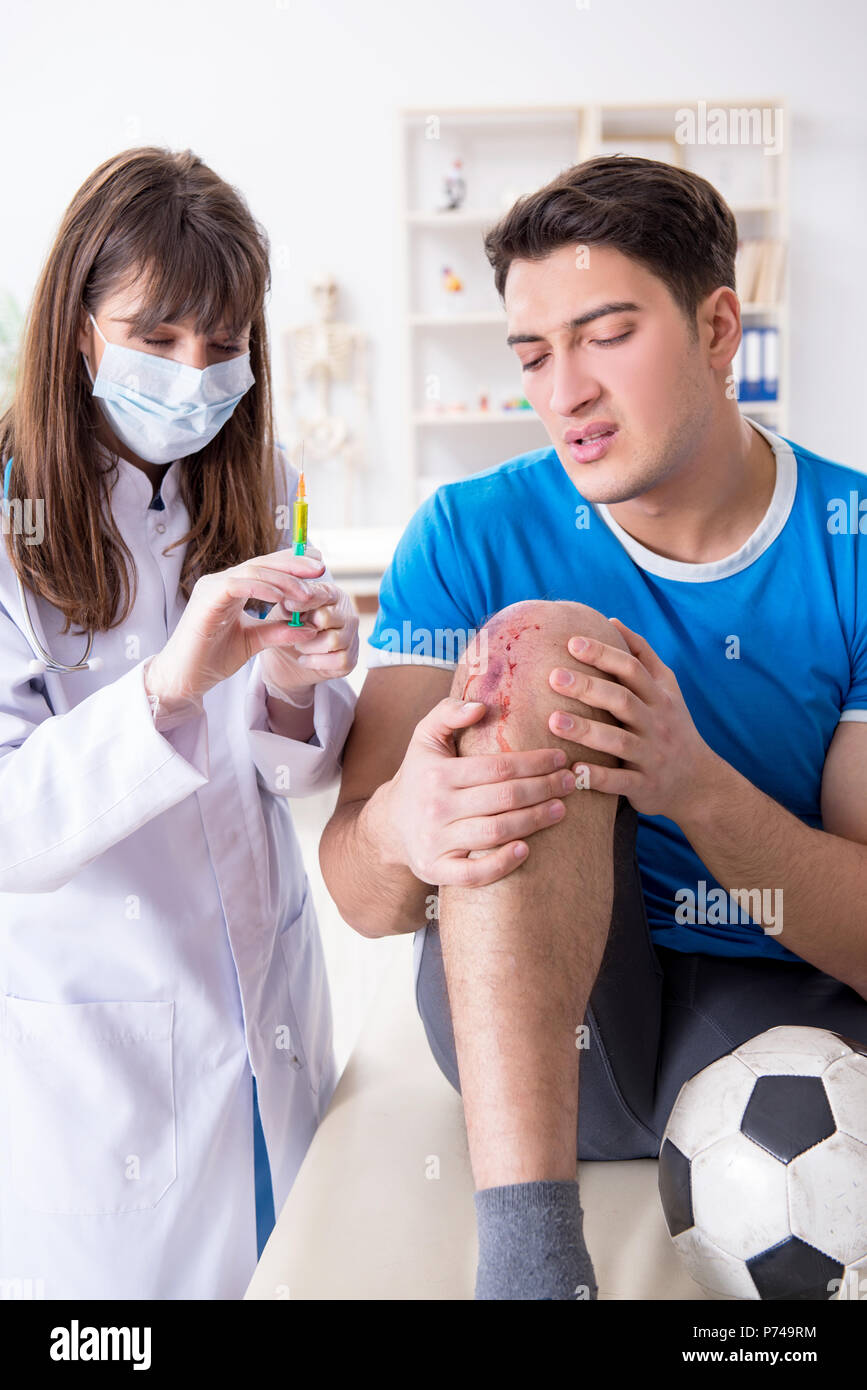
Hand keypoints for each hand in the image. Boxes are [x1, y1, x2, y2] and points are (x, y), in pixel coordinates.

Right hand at [144, 547, 332, 709]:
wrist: (185, 678)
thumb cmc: (212, 659)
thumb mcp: (254, 642)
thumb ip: (278, 632)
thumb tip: (310, 628)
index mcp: (232, 588)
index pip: (266, 567)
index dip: (292, 563)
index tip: (319, 567)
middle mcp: (222, 582)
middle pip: (263, 563)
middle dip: (294, 564)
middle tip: (321, 569)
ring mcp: (212, 588)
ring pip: (253, 571)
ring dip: (283, 581)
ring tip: (306, 594)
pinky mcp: (206, 599)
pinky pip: (236, 585)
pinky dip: (261, 589)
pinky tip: (281, 598)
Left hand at [258, 544, 358, 697]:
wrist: (285, 660)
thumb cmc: (285, 628)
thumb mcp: (281, 609)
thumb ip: (287, 597)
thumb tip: (288, 595)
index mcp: (331, 595)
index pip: (323, 592)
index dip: (305, 599)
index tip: (287, 605)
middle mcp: (346, 613)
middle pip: (326, 617)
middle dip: (304, 627)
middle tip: (292, 631)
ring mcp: (352, 637)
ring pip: (332, 641)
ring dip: (308, 646)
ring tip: (297, 645)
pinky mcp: (350, 659)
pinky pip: (338, 660)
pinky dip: (315, 661)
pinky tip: (304, 659)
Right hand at [377, 696, 579, 885]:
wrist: (389, 823)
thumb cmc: (420, 775)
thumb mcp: (424, 737)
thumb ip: (448, 713)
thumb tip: (480, 707)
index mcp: (437, 774)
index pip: (497, 767)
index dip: (534, 763)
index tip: (560, 758)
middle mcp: (435, 808)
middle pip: (503, 799)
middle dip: (543, 789)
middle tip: (569, 782)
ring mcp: (435, 842)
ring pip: (495, 832)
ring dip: (534, 821)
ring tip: (560, 809)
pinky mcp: (436, 870)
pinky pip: (474, 874)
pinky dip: (501, 864)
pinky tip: (525, 850)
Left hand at [546, 616, 716, 821]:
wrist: (698, 782)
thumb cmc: (672, 726)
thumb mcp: (667, 688)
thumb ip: (642, 655)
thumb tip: (612, 620)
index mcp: (659, 698)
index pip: (632, 669)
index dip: (604, 654)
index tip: (572, 643)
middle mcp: (657, 724)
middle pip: (623, 701)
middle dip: (588, 688)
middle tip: (553, 676)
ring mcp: (652, 756)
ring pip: (619, 741)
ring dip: (586, 731)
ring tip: (553, 721)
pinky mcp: (645, 786)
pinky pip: (620, 781)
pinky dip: (597, 777)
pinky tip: (573, 770)